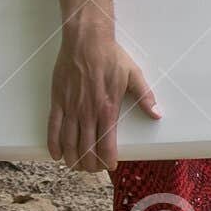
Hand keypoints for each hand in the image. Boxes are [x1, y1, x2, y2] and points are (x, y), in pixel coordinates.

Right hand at [47, 29, 160, 171]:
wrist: (86, 41)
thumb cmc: (111, 57)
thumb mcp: (134, 75)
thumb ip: (145, 96)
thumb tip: (157, 114)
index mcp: (108, 108)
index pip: (106, 143)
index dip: (107, 159)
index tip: (110, 166)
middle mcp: (87, 112)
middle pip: (86, 148)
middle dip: (90, 164)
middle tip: (93, 170)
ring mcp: (71, 108)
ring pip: (69, 142)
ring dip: (72, 159)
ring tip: (77, 166)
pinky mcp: (57, 101)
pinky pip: (53, 128)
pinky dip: (53, 144)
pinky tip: (57, 154)